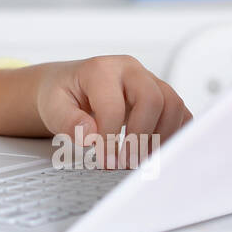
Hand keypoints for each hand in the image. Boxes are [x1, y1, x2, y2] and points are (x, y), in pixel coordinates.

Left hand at [31, 56, 192, 167]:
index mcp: (101, 69)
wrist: (68, 86)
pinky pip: (181, 112)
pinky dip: (175, 134)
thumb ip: (67, 121)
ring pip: (173, 105)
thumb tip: (90, 134)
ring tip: (141, 160)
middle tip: (127, 162)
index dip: (111, 138)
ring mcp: (149, 80)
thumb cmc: (61, 94)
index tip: (106, 160)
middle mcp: (130, 70)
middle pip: (153, 99)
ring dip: (162, 137)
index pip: (114, 105)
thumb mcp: (51, 106)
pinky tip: (157, 151)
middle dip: (142, 136)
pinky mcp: (161, 95)